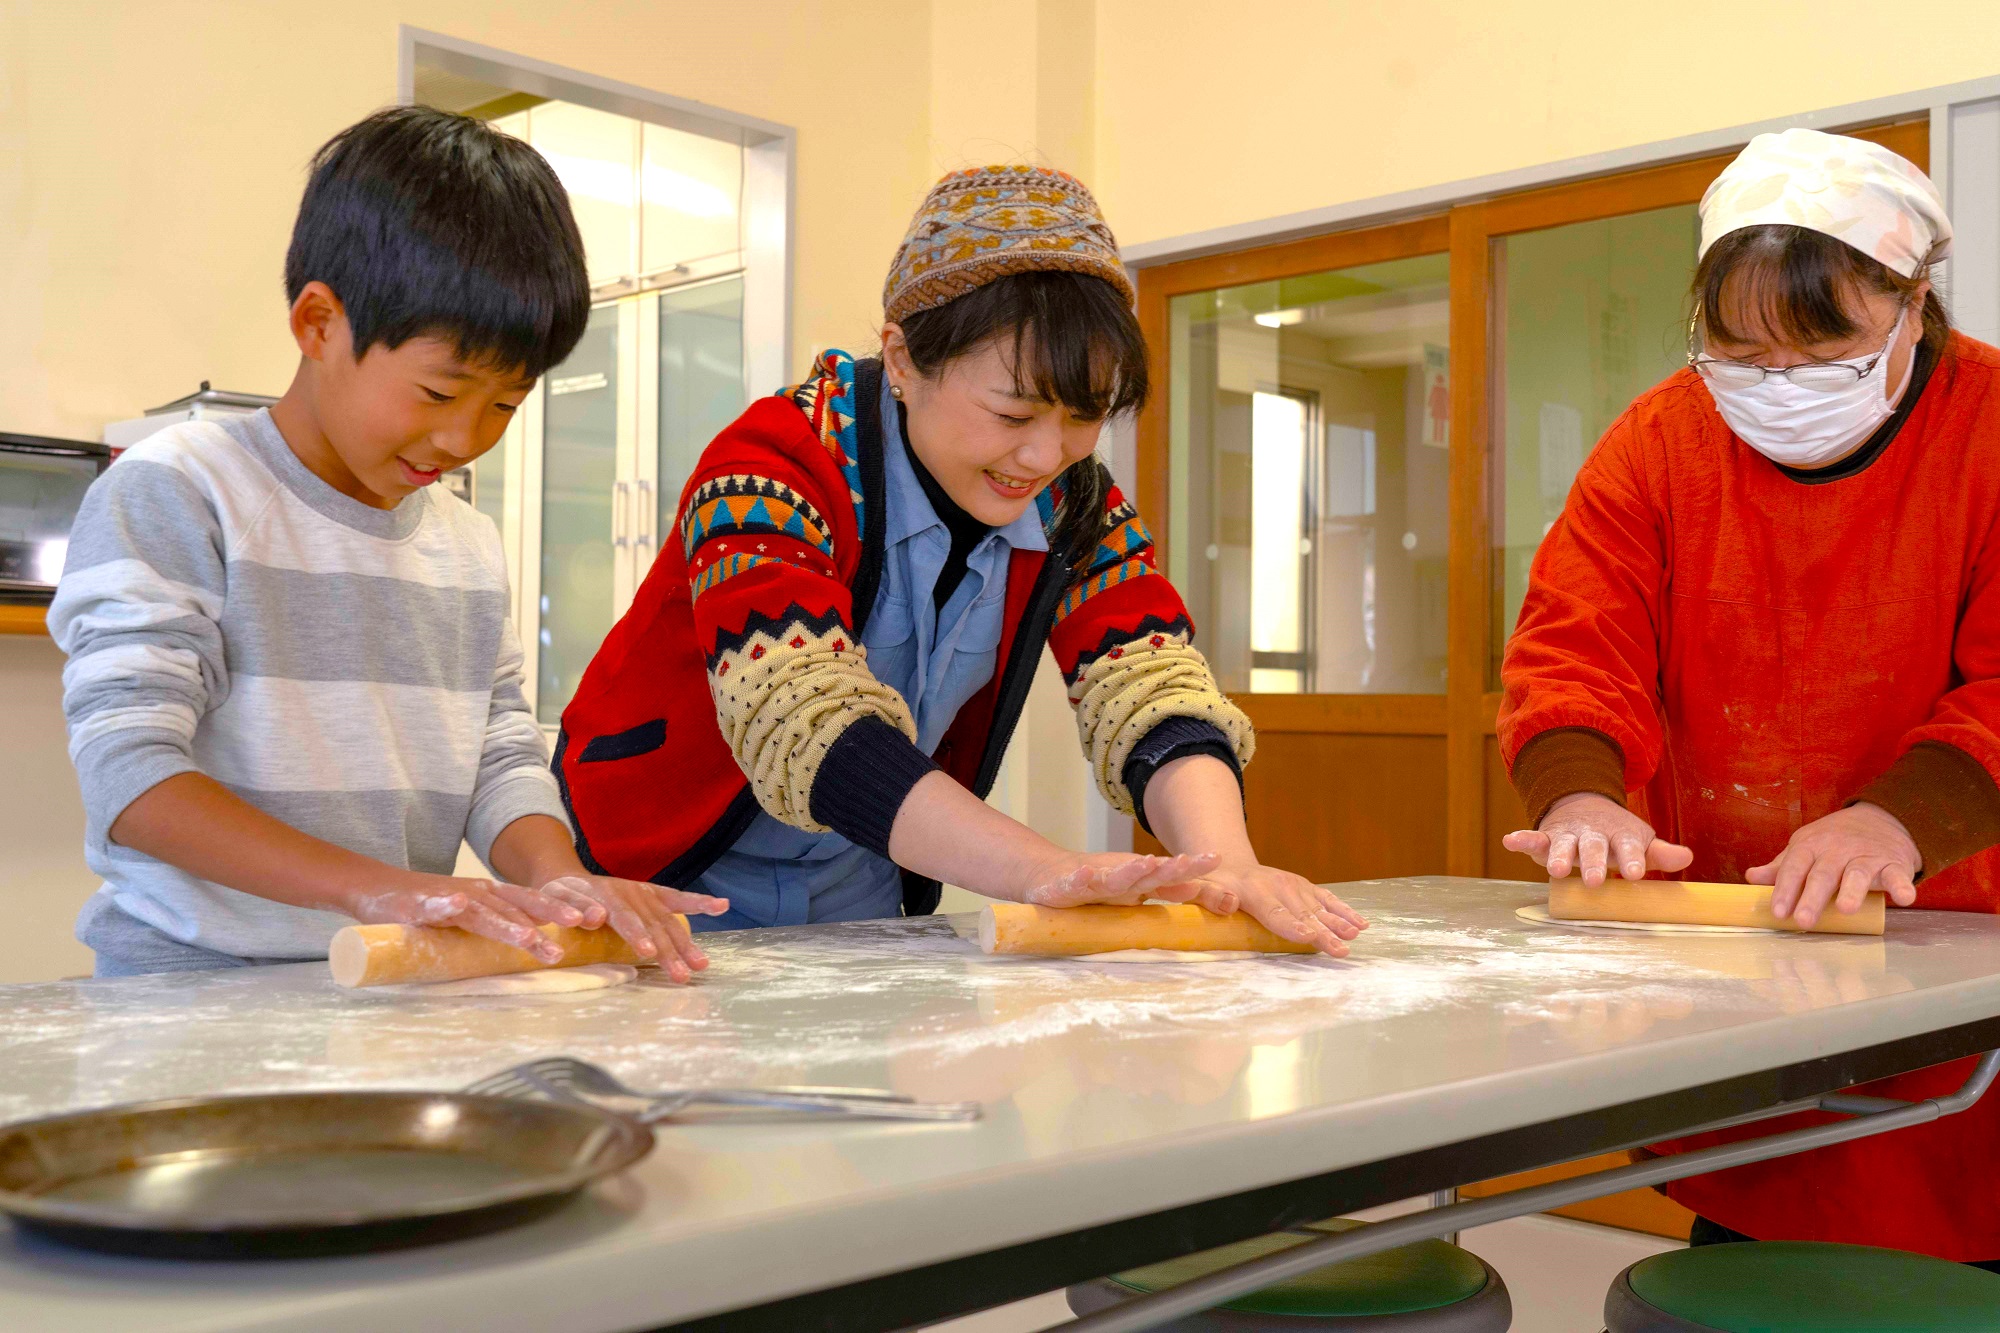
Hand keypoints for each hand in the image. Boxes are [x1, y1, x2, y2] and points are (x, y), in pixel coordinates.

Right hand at [347, 874, 601, 965]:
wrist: (378, 890)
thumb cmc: (430, 910)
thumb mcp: (470, 922)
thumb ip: (497, 932)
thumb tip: (535, 952)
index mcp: (494, 897)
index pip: (534, 903)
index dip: (563, 909)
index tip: (595, 921)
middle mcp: (479, 893)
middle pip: (519, 905)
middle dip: (550, 915)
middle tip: (580, 925)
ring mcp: (450, 897)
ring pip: (484, 910)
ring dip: (508, 922)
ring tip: (531, 936)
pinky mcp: (419, 904)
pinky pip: (435, 903)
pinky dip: (446, 903)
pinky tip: (457, 904)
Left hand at [534, 874, 730, 983]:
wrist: (565, 879)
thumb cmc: (557, 898)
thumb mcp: (553, 903)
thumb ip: (571, 909)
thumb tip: (592, 918)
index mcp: (606, 895)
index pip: (624, 918)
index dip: (637, 935)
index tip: (647, 953)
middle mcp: (630, 893)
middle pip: (653, 926)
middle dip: (669, 952)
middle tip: (681, 976)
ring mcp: (644, 894)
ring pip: (669, 922)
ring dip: (686, 944)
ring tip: (701, 965)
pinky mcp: (653, 894)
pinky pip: (678, 899)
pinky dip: (700, 903)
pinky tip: (721, 906)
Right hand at [1017, 851, 1230, 912]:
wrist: (1051, 875)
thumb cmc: (1102, 886)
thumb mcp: (1139, 890)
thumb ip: (1173, 891)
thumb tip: (1215, 895)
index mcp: (1140, 879)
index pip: (1171, 875)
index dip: (1192, 868)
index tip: (1215, 857)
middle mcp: (1121, 876)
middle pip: (1149, 872)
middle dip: (1168, 867)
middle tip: (1187, 861)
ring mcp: (1095, 880)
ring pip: (1115, 877)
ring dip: (1131, 870)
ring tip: (1147, 864)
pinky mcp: (1067, 887)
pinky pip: (1075, 885)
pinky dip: (1081, 879)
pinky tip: (1087, 874)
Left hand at [1186, 861, 1367, 958]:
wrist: (1232, 864)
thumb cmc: (1216, 883)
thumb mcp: (1203, 886)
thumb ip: (1210, 895)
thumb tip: (1228, 903)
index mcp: (1254, 892)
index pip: (1275, 913)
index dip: (1292, 926)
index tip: (1308, 937)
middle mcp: (1280, 887)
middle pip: (1303, 915)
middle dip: (1324, 933)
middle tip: (1341, 950)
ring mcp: (1296, 886)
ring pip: (1319, 909)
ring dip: (1339, 923)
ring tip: (1354, 937)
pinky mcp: (1306, 887)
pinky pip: (1327, 899)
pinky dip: (1345, 911)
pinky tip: (1361, 924)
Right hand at [1502, 793, 1692, 884]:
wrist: (1585, 806)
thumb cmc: (1616, 836)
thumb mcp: (1638, 841)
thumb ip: (1658, 853)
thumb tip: (1687, 857)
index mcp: (1620, 836)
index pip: (1627, 847)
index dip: (1631, 859)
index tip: (1635, 873)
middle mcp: (1593, 834)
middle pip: (1593, 848)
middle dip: (1593, 863)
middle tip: (1595, 881)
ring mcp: (1568, 834)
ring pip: (1563, 844)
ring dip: (1558, 855)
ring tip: (1555, 870)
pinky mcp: (1546, 837)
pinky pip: (1533, 837)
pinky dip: (1521, 839)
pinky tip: (1510, 841)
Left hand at [1745, 803, 1919, 928]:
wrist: (1881, 819)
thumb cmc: (1833, 842)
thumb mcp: (1805, 848)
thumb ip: (1782, 867)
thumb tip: (1751, 878)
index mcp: (1811, 846)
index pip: (1794, 867)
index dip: (1785, 889)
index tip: (1777, 912)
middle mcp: (1837, 850)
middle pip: (1823, 874)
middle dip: (1812, 897)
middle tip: (1803, 920)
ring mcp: (1867, 856)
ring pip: (1858, 874)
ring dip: (1852, 891)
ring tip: (1846, 910)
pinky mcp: (1894, 863)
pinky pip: (1898, 875)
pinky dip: (1902, 886)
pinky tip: (1904, 898)